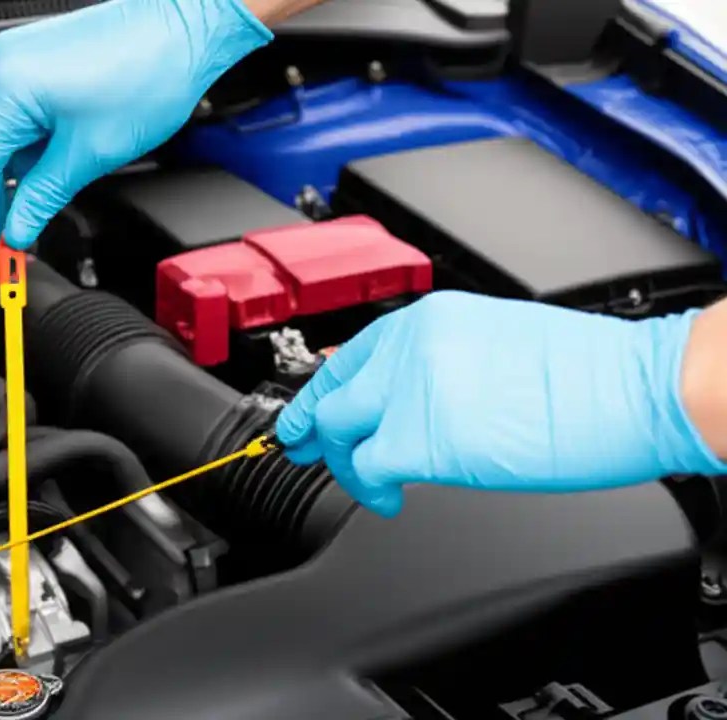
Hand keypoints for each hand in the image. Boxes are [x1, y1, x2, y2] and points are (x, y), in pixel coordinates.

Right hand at [0, 0, 271, 248]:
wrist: (183, 32)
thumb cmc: (148, 74)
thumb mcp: (89, 154)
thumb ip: (43, 196)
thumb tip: (20, 227)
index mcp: (7, 86)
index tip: (2, 237)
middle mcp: (1, 65)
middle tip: (13, 223)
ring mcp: (14, 58)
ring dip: (8, 166)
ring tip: (43, 189)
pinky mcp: (31, 59)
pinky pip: (8, 109)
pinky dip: (22, 141)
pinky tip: (50, 157)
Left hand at [274, 291, 725, 516]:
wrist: (635, 389)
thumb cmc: (588, 376)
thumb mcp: (493, 344)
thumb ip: (438, 364)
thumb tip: (410, 398)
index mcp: (428, 321)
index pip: (350, 357)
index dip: (319, 392)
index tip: (303, 414)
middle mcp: (411, 348)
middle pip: (332, 396)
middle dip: (310, 431)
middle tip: (302, 451)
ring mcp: (412, 391)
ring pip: (338, 433)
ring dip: (346, 466)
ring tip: (369, 484)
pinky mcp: (422, 439)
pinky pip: (368, 468)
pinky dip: (369, 490)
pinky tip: (388, 499)